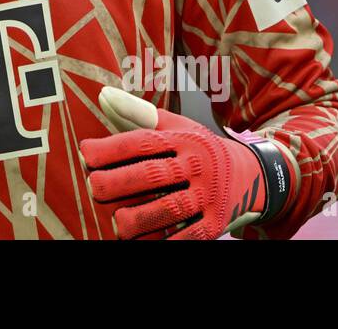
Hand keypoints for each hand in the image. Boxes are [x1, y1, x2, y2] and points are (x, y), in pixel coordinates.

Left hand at [81, 87, 266, 239]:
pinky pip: (191, 236)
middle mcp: (196, 165)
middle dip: (119, 183)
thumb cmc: (197, 149)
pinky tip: (145, 243)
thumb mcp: (174, 126)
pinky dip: (168, 242)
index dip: (111, 148)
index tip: (85, 155)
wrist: (251, 174)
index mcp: (181, 139)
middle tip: (94, 189)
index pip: (142, 141)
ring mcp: (208, 195)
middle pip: (153, 174)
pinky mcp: (217, 222)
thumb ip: (136, 113)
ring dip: (140, 218)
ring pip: (170, 208)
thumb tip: (103, 94)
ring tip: (117, 223)